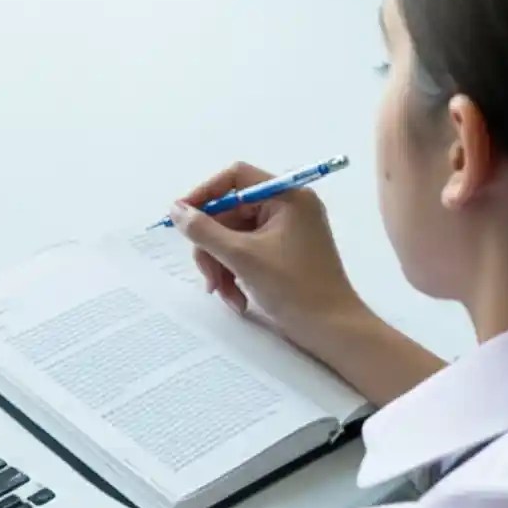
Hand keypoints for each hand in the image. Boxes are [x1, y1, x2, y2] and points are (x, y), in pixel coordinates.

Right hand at [169, 162, 362, 351]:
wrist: (331, 330)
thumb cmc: (293, 287)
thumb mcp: (242, 257)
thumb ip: (204, 231)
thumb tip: (176, 209)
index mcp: (288, 197)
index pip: (236, 178)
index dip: (205, 194)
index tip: (182, 219)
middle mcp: (287, 208)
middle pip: (230, 213)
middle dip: (213, 247)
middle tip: (208, 276)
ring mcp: (285, 232)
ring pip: (233, 237)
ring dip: (221, 266)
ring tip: (224, 294)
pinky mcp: (281, 255)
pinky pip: (245, 253)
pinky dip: (235, 274)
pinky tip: (237, 298)